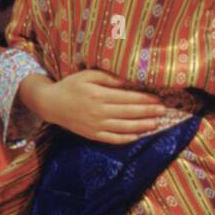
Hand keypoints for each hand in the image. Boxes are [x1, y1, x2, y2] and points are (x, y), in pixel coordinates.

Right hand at [20, 69, 166, 144]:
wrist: (51, 104)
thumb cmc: (71, 85)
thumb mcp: (87, 75)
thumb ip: (108, 78)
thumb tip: (126, 81)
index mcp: (99, 95)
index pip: (127, 98)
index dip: (144, 99)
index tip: (158, 99)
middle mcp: (98, 111)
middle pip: (129, 113)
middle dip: (148, 112)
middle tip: (164, 111)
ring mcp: (95, 125)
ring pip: (123, 127)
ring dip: (142, 126)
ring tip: (156, 124)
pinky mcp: (92, 135)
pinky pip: (112, 138)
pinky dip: (126, 138)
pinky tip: (137, 136)